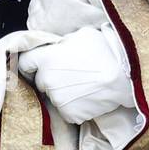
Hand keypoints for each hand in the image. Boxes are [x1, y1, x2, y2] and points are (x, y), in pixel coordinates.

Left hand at [18, 25, 134, 124]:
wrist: (124, 76)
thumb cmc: (104, 51)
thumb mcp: (81, 35)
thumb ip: (62, 43)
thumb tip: (58, 46)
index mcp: (46, 59)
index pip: (24, 63)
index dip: (31, 63)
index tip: (36, 64)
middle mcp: (47, 80)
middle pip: (40, 80)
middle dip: (50, 77)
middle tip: (69, 74)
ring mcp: (57, 99)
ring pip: (54, 96)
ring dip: (63, 92)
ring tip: (83, 85)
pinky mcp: (69, 114)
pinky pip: (66, 110)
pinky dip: (74, 106)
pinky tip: (87, 97)